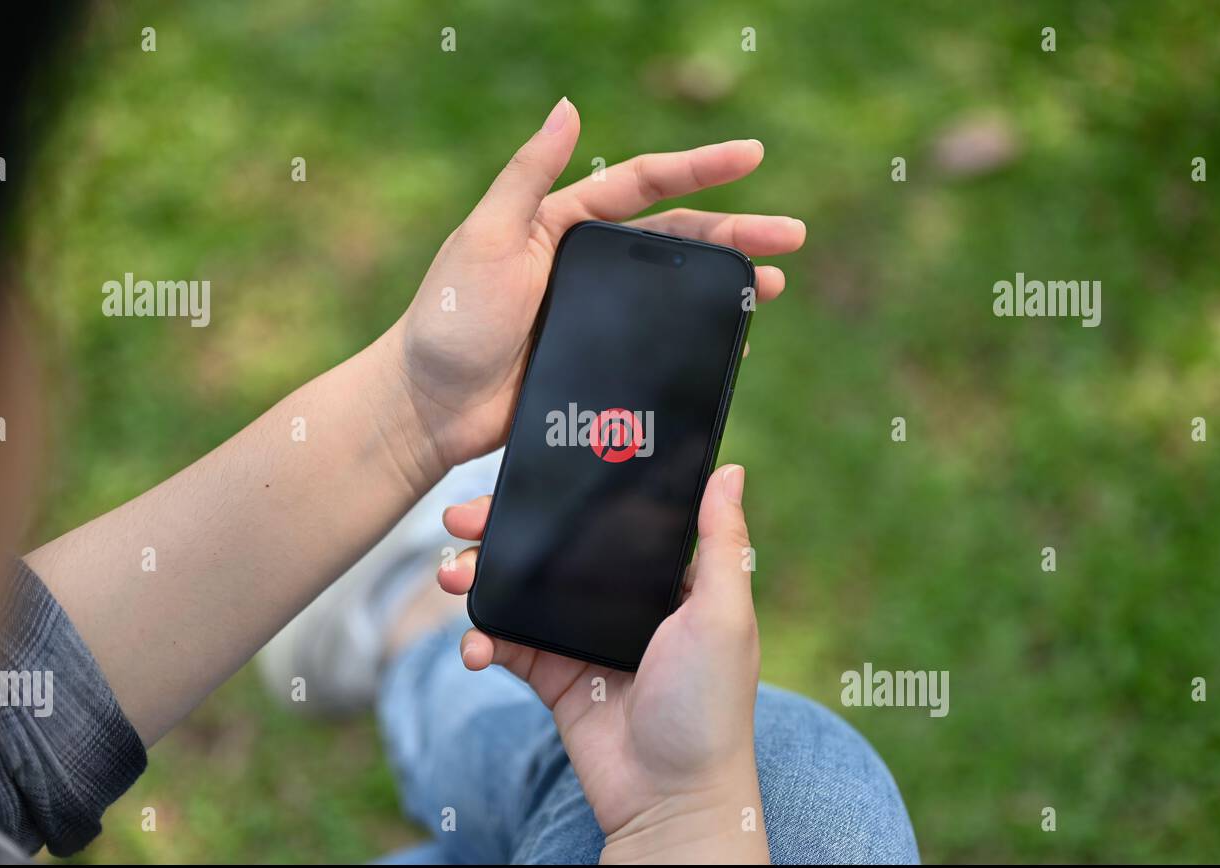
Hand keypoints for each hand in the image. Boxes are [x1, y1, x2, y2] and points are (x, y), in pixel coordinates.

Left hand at [386, 96, 805, 478]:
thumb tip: (568, 107)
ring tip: (772, 287)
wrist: (427, 407)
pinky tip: (733, 340)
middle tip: (792, 236)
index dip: (700, 168)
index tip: (753, 156)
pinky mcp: (601, 362)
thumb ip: (527, 176)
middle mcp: (588, 265)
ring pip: (678, 293)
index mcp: (564, 225)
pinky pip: (662, 344)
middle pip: (677, 241)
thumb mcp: (484, 238)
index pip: (644, 185)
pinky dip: (700, 338)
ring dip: (727, 286)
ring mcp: (599, 316)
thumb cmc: (448, 318)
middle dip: (737, 234)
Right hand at [439, 464, 769, 863]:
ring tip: (453, 576)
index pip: (609, 520)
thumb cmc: (710, 706)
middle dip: (502, 530)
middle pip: (552, 549)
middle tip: (462, 518)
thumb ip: (721, 543)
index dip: (567, 496)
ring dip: (480, 577)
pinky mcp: (554, 676)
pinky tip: (475, 646)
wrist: (669, 797)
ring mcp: (582, 638)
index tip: (523, 476)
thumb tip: (729, 469)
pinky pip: (507, 645)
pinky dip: (482, 640)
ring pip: (520, 590)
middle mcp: (621, 602)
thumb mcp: (725, 614)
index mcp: (664, 580)